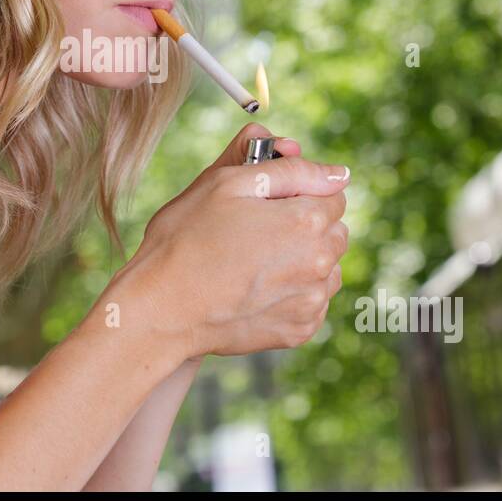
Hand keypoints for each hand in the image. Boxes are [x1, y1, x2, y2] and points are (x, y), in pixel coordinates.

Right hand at [130, 123, 349, 360]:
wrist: (162, 307)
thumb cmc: (186, 238)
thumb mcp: (228, 183)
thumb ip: (289, 170)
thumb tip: (339, 173)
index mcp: (307, 219)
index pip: (334, 192)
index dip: (300, 191)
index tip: (267, 202)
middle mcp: (320, 262)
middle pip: (334, 230)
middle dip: (306, 224)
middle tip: (257, 230)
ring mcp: (312, 300)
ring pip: (328, 267)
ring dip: (304, 259)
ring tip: (256, 261)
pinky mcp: (300, 330)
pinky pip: (313, 301)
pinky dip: (293, 293)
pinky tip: (257, 288)